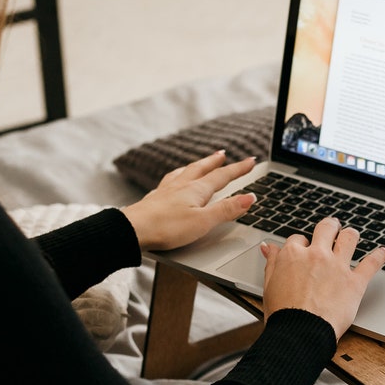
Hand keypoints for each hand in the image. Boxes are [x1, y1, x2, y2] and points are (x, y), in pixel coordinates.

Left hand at [121, 151, 258, 251]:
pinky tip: (172, 181)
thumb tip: (250, 197)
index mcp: (196, 190)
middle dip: (215, 162)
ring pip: (184, 172)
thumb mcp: (203, 221)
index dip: (238, 169)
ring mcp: (166, 191)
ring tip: (200, 162)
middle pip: (202, 168)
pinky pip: (169, 181)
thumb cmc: (167, 227)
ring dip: (196, 165)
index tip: (251, 161)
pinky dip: (177, 176)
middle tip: (224, 154)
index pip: (222, 176)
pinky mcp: (154, 200)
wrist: (133, 230)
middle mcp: (181, 186)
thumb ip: (226, 209)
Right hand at [259, 216, 384, 341]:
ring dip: (350, 234)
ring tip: (351, 235)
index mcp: (293, 255)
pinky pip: (371, 263)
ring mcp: (337, 267)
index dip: (302, 244)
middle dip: (329, 227)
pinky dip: (378, 256)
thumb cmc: (283, 314)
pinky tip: (382, 252)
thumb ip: (271, 263)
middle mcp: (316, 255)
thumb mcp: (268, 285)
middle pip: (326, 228)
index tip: (304, 250)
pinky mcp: (355, 282)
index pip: (299, 239)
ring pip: (349, 237)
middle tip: (332, 228)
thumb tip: (268, 248)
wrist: (300, 332)